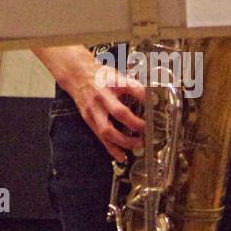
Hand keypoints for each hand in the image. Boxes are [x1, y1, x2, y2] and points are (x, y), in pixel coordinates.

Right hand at [34, 44, 145, 162]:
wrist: (77, 76)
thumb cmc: (99, 75)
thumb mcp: (117, 74)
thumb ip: (132, 86)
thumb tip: (151, 98)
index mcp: (111, 82)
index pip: (131, 88)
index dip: (143, 96)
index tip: (153, 104)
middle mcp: (102, 96)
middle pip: (118, 112)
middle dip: (134, 124)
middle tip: (145, 129)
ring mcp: (93, 109)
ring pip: (107, 130)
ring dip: (124, 141)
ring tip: (138, 144)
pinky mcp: (89, 119)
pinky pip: (100, 137)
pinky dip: (111, 149)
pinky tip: (121, 156)